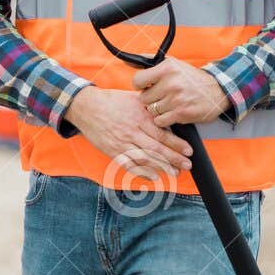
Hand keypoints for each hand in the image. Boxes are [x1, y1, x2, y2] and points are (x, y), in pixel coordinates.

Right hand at [64, 86, 192, 180]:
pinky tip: (153, 176)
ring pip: (145, 158)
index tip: (189, 151)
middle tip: (187, 165)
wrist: (86, 107)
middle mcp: (131, 131)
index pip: (162, 133)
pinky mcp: (112, 151)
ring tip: (174, 172)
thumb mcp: (134, 99)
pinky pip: (129, 164)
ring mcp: (121, 143)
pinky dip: (142, 172)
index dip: (177, 144)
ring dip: (161, 167)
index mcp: (139, 117)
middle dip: (174, 158)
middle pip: (156, 148)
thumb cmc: (111, 101)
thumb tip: (170, 114)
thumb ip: (151, 107)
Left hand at [131, 57, 229, 126]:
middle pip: (143, 98)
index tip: (147, 86)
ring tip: (168, 103)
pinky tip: (171, 112)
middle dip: (150, 99)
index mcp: (167, 68)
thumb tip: (124, 60)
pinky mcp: (182, 113)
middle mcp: (171, 83)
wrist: (218, 90)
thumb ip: (148, 61)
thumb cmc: (191, 78)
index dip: (140, 85)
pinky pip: (160, 121)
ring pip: (151, 110)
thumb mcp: (172, 63)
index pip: (137, 81)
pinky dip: (164, 119)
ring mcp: (176, 99)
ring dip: (158, 109)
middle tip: (161, 96)